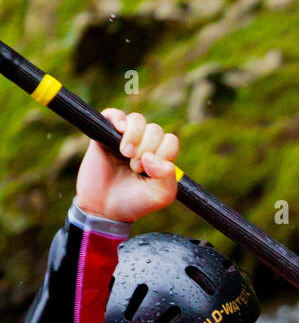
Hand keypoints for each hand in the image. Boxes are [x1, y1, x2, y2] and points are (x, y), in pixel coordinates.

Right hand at [75, 108, 178, 222]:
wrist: (105, 209)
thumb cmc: (134, 203)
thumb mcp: (160, 196)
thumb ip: (167, 177)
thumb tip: (152, 157)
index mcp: (159, 157)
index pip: (170, 141)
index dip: (163, 152)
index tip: (150, 170)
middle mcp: (144, 144)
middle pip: (155, 130)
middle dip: (147, 149)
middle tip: (135, 168)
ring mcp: (124, 138)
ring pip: (137, 119)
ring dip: (134, 136)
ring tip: (126, 154)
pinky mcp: (104, 134)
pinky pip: (114, 113)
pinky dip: (118, 118)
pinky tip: (118, 131)